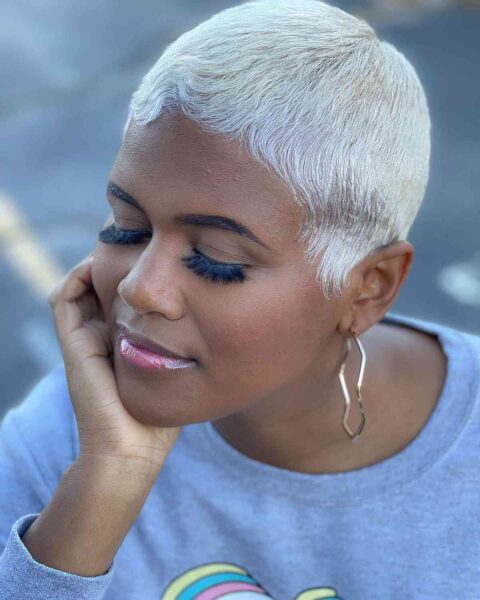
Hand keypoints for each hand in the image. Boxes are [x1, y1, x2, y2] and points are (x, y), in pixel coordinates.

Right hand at [48, 251, 181, 474]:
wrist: (132, 450)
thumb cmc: (160, 417)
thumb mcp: (179, 373)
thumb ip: (186, 351)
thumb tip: (213, 325)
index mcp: (123, 340)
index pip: (124, 296)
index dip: (136, 274)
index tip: (159, 254)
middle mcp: (102, 334)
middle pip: (103, 286)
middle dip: (118, 261)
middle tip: (142, 241)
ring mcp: (85, 337)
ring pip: (81, 286)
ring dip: (97, 263)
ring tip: (121, 245)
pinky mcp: (74, 343)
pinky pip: (65, 298)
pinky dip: (77, 277)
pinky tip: (101, 265)